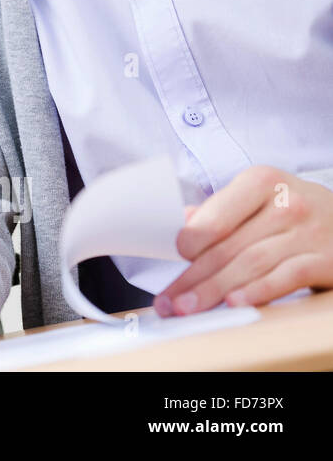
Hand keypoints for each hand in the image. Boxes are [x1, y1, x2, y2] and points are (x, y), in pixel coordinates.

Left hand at [153, 165, 332, 315]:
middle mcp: (286, 204)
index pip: (216, 215)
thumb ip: (222, 210)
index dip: (191, 240)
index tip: (173, 257)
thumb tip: (184, 222)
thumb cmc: (295, 208)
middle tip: (170, 299)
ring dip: (215, 290)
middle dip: (194, 277)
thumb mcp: (260, 196)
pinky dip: (258, 291)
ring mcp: (309, 233)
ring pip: (251, 264)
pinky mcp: (328, 260)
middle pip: (228, 246)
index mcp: (261, 181)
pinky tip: (235, 303)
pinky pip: (287, 277)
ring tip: (189, 306)